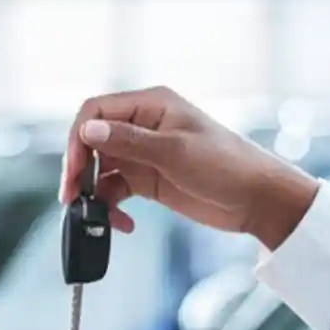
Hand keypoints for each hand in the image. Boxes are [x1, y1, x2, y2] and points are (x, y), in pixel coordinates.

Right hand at [62, 86, 320, 249]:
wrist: (257, 199)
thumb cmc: (226, 165)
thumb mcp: (175, 152)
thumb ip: (129, 142)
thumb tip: (88, 130)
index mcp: (151, 106)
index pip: (97, 111)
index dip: (78, 137)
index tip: (74, 168)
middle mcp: (144, 127)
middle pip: (93, 141)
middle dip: (79, 168)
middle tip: (73, 197)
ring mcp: (145, 154)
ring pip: (101, 168)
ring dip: (93, 192)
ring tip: (94, 215)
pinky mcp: (150, 180)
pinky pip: (116, 190)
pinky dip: (112, 206)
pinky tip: (121, 223)